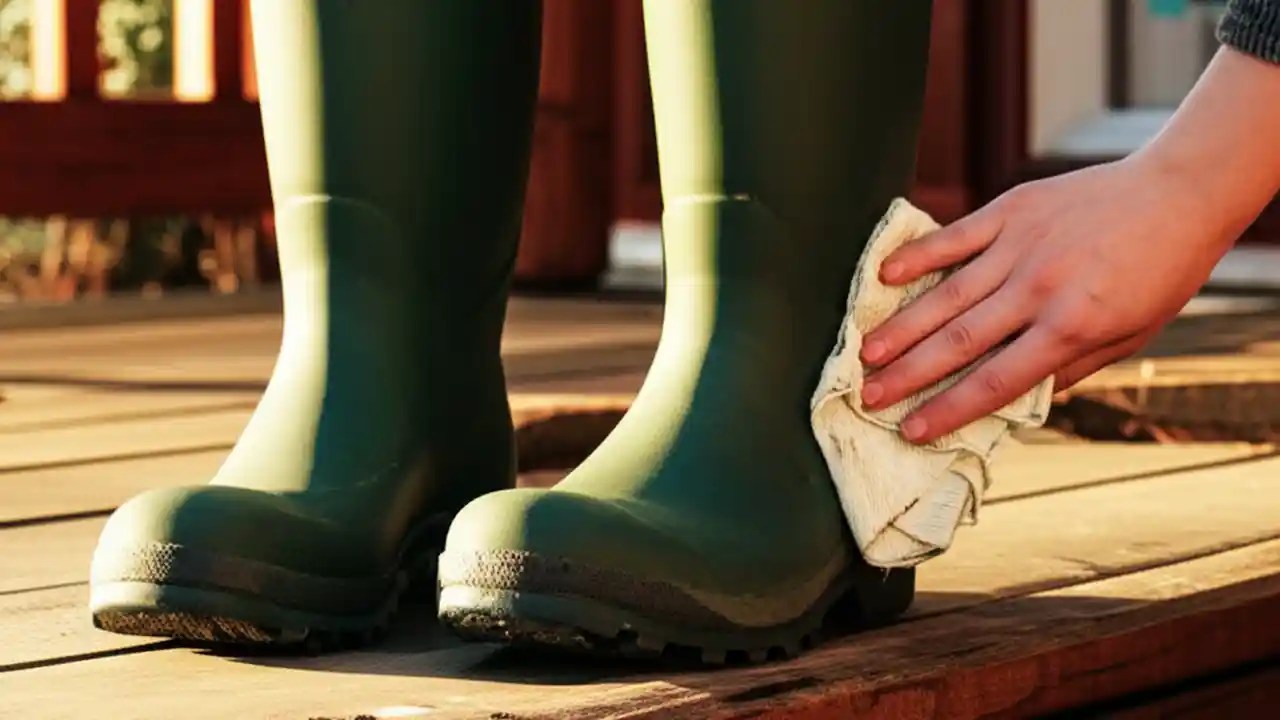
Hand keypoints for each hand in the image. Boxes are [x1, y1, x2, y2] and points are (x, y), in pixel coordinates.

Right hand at [859, 157, 1236, 443]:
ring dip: (902, 326)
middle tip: (868, 396)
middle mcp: (1039, 289)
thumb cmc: (1160, 273)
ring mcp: (1021, 246)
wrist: (1180, 193)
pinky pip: (955, 237)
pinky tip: (885, 276)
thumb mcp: (1129, 337)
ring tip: (865, 352)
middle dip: (909, 375)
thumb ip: (1068, 368)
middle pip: (959, 341)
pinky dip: (918, 256)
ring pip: (947, 294)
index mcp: (1070, 327)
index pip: (996, 380)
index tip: (912, 430)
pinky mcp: (1012, 209)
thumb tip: (1013, 400)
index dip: (949, 409)